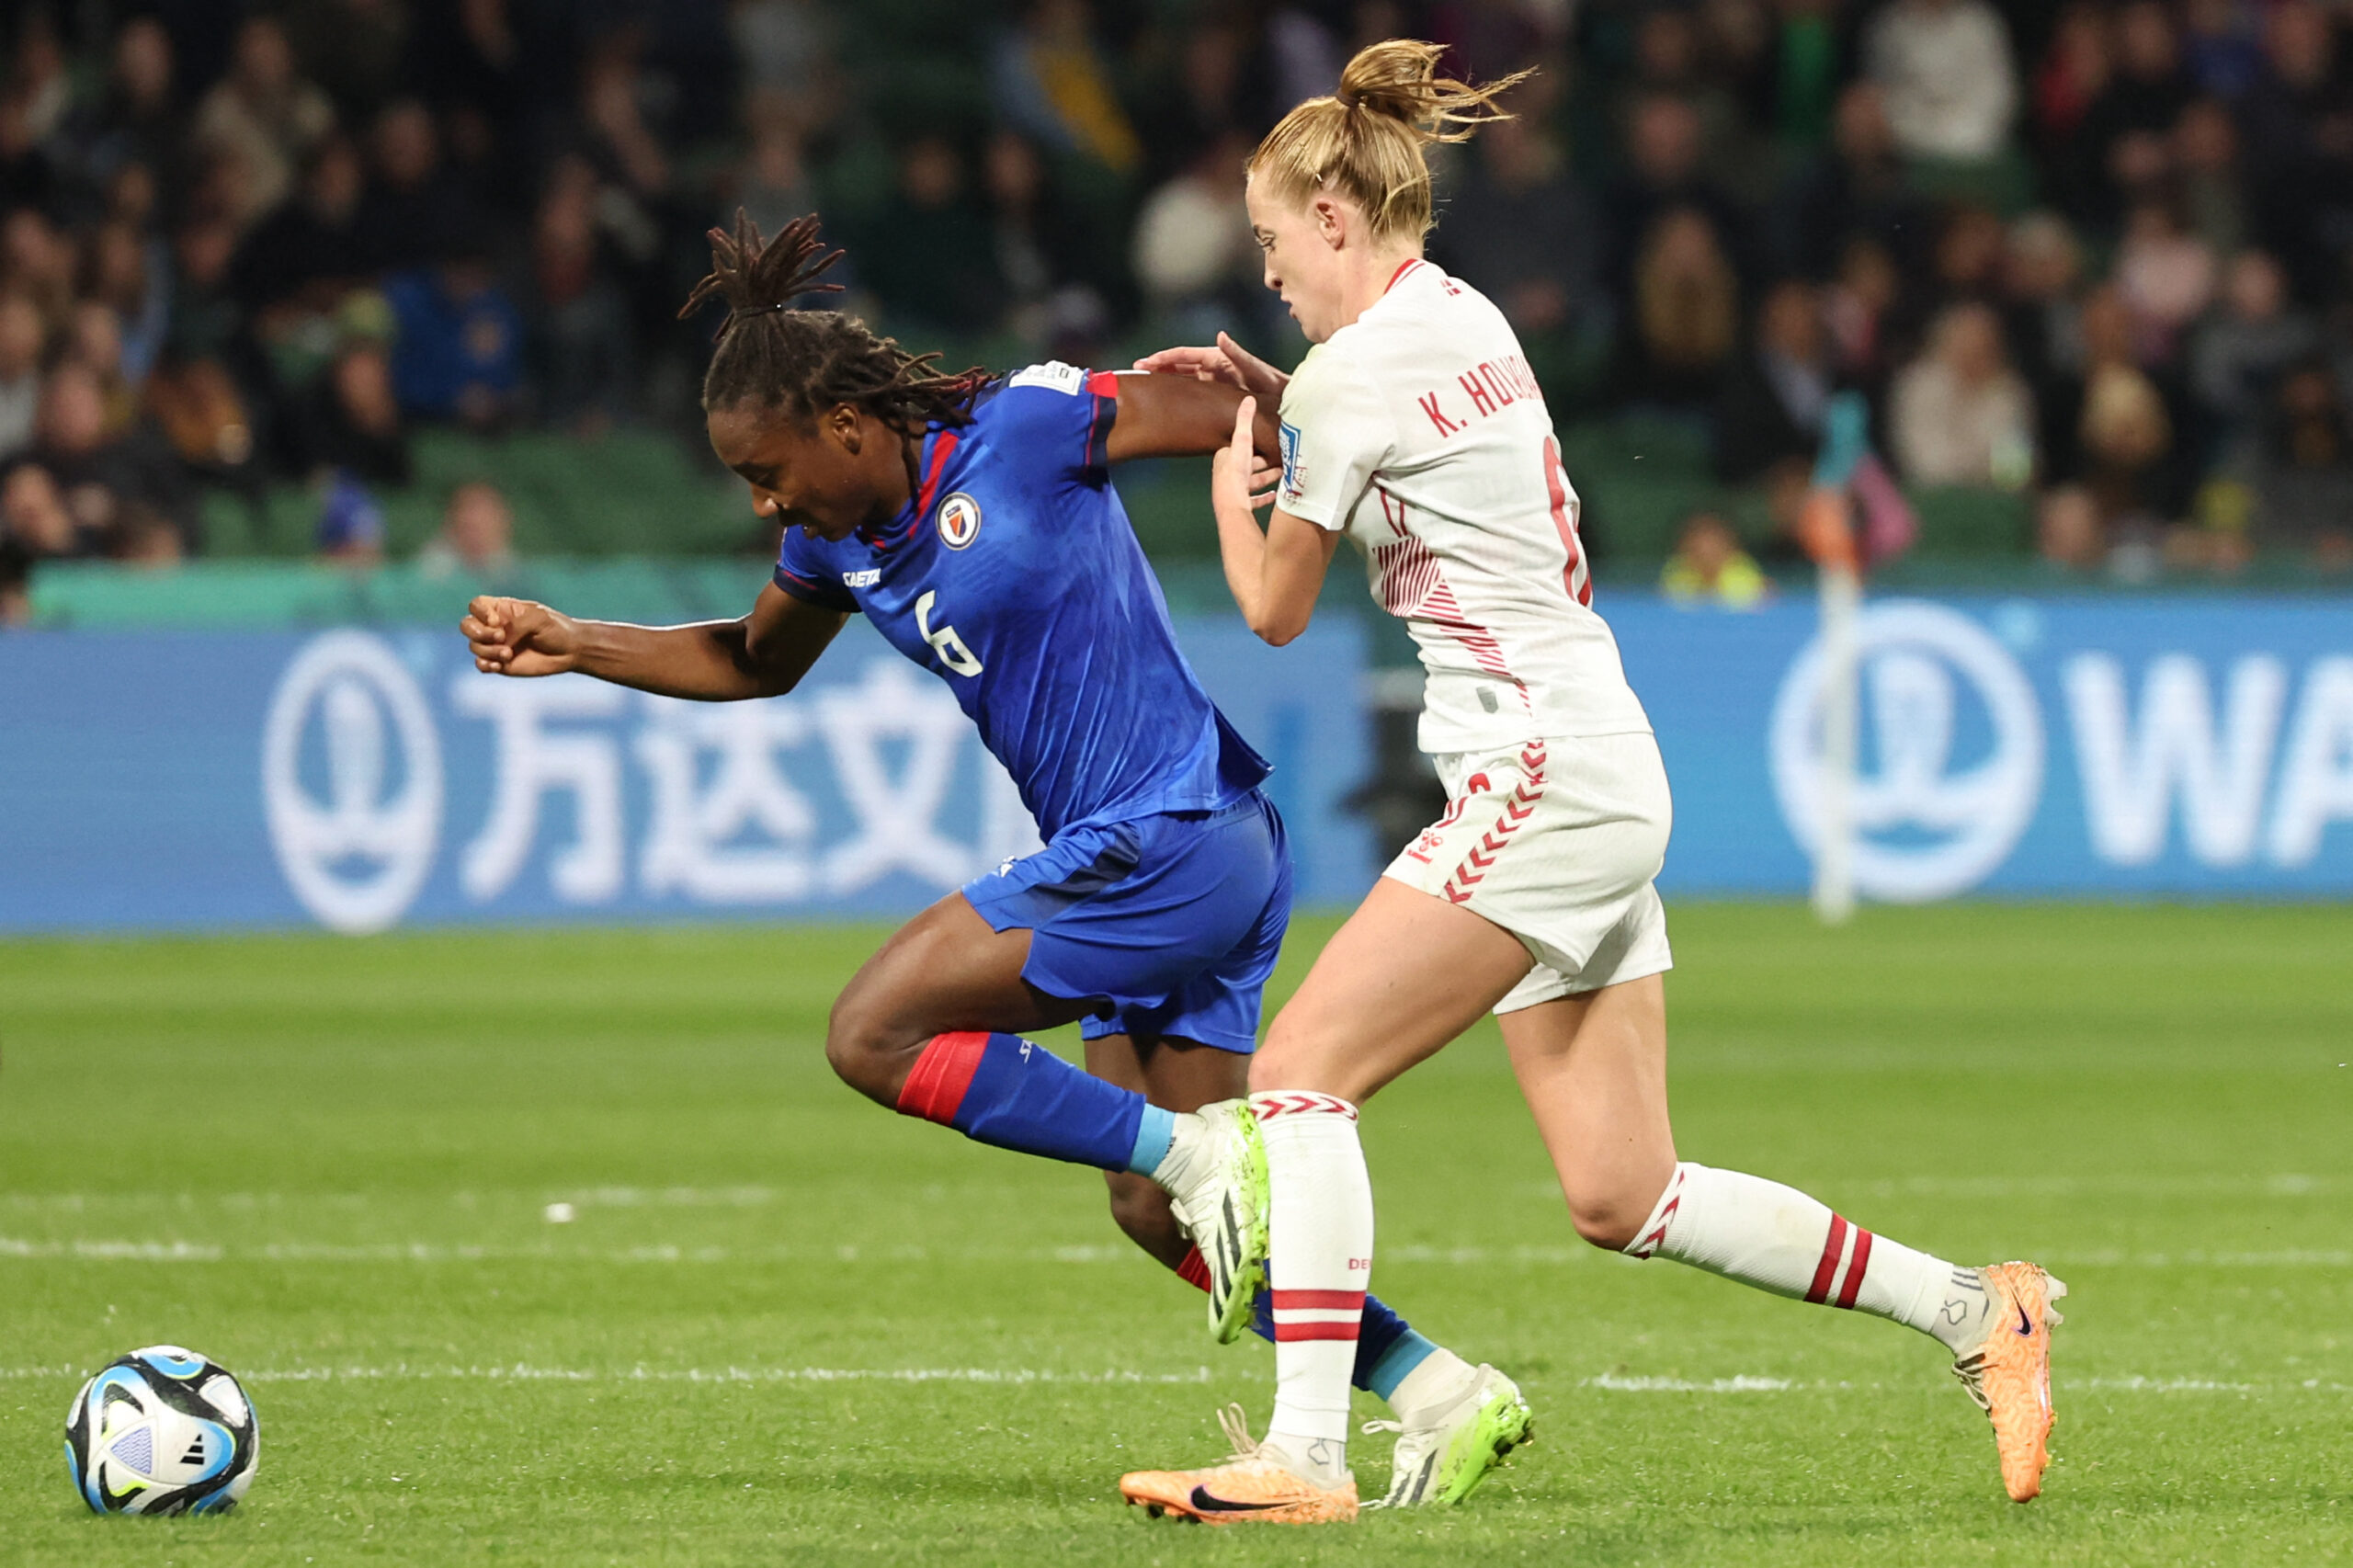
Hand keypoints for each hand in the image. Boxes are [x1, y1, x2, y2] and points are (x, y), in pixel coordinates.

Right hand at [461, 595, 579, 676]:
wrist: (570, 652)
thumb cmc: (556, 629)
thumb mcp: (537, 619)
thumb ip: (515, 626)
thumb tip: (500, 641)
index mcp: (502, 609)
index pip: (475, 605)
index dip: (480, 613)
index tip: (496, 621)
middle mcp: (494, 626)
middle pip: (467, 625)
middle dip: (478, 633)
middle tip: (500, 637)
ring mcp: (495, 645)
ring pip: (474, 646)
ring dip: (488, 651)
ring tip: (508, 654)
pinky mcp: (500, 663)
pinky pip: (481, 664)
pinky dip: (485, 664)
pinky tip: (498, 666)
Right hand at [1134, 332, 1289, 402]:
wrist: (1281, 398)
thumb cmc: (1269, 382)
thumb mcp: (1253, 367)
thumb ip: (1236, 353)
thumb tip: (1220, 336)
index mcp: (1217, 357)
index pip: (1184, 354)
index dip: (1164, 357)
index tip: (1146, 362)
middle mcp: (1212, 365)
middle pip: (1178, 363)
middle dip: (1157, 365)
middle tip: (1136, 370)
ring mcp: (1212, 378)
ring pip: (1181, 375)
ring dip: (1164, 377)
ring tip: (1145, 382)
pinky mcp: (1215, 390)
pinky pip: (1190, 388)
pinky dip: (1176, 388)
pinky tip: (1165, 396)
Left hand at [1211, 397, 1269, 520]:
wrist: (1232, 504)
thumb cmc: (1235, 473)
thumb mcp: (1242, 441)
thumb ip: (1245, 420)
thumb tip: (1249, 399)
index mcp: (1224, 459)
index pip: (1239, 448)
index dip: (1253, 445)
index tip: (1267, 442)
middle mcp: (1226, 475)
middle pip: (1249, 466)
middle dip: (1264, 463)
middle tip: (1280, 458)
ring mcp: (1233, 492)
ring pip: (1253, 483)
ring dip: (1267, 478)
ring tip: (1283, 473)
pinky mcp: (1241, 506)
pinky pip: (1255, 500)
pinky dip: (1265, 497)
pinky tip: (1275, 495)